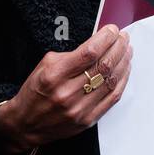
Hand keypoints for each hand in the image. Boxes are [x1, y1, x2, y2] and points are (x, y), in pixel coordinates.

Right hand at [0, 25, 133, 153]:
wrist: (26, 124)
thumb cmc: (35, 91)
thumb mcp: (45, 66)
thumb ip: (70, 54)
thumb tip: (97, 44)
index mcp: (55, 75)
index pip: (89, 52)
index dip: (105, 38)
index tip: (112, 30)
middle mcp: (68, 93)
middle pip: (103, 65)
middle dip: (118, 47)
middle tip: (124, 37)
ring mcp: (80, 108)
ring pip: (111, 81)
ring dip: (123, 62)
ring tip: (127, 51)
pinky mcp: (88, 120)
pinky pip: (112, 97)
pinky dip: (122, 81)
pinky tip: (125, 69)